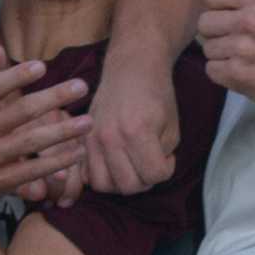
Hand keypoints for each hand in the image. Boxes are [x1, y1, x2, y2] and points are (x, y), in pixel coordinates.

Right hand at [0, 48, 91, 202]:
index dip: (17, 76)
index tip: (42, 67)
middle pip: (22, 112)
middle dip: (54, 98)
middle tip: (82, 86)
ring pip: (32, 142)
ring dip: (63, 132)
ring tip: (88, 122)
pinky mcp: (1, 181)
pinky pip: (34, 170)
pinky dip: (58, 162)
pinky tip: (78, 152)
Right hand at [86, 52, 179, 194]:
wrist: (131, 68)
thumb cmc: (156, 95)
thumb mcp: (172, 126)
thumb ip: (163, 155)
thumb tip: (149, 175)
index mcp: (137, 131)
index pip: (154, 175)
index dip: (166, 170)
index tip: (167, 157)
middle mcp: (110, 137)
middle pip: (128, 186)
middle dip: (145, 180)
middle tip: (150, 163)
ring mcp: (92, 139)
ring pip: (104, 185)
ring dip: (121, 183)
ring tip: (132, 167)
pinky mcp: (82, 139)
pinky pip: (86, 174)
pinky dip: (101, 176)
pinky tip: (114, 164)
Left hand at [196, 0, 254, 109]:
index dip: (216, 7)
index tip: (230, 16)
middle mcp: (250, 21)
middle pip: (204, 22)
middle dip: (215, 32)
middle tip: (235, 38)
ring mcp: (242, 49)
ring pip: (206, 48)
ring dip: (220, 54)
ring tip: (241, 55)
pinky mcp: (237, 73)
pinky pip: (210, 69)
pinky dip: (222, 72)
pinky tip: (240, 69)